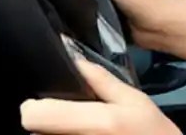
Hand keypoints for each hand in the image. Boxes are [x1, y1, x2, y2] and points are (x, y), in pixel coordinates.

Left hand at [20, 58, 180, 134]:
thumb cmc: (152, 131)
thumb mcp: (133, 99)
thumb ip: (101, 79)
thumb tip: (75, 58)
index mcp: (92, 122)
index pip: (33, 116)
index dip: (35, 106)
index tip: (46, 102)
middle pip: (35, 128)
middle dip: (50, 118)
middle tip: (71, 115)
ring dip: (56, 130)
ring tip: (82, 127)